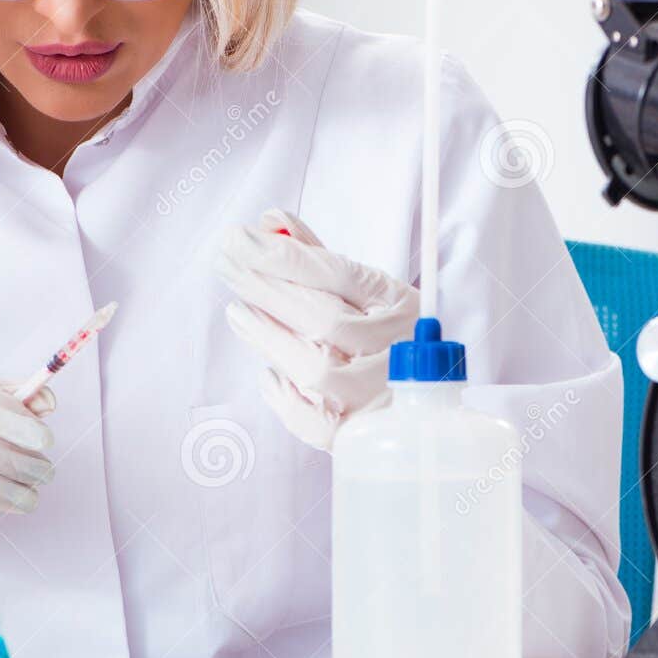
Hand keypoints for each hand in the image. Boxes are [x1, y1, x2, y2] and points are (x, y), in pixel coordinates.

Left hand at [217, 209, 418, 449]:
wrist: (430, 398)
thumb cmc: (387, 334)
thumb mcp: (368, 290)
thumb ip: (317, 257)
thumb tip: (270, 222)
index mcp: (400, 306)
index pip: (336, 275)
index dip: (283, 256)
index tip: (239, 238)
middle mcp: (397, 350)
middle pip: (325, 319)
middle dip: (267, 289)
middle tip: (228, 266)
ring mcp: (380, 395)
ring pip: (317, 370)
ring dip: (269, 339)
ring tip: (238, 314)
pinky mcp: (361, 435)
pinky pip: (317, 423)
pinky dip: (287, 401)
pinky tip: (268, 376)